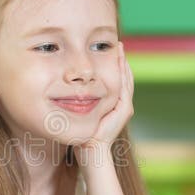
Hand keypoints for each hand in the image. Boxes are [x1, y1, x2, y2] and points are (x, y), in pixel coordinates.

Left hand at [73, 48, 133, 162]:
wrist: (91, 150)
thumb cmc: (83, 134)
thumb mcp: (82, 113)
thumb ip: (80, 101)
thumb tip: (67, 90)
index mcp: (113, 104)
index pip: (116, 80)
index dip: (115, 65)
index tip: (109, 50)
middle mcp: (122, 105)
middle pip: (124, 77)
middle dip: (121, 60)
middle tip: (118, 45)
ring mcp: (124, 107)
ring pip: (127, 79)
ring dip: (123, 63)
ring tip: (120, 49)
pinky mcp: (124, 109)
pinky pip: (125, 86)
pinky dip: (123, 73)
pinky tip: (120, 62)